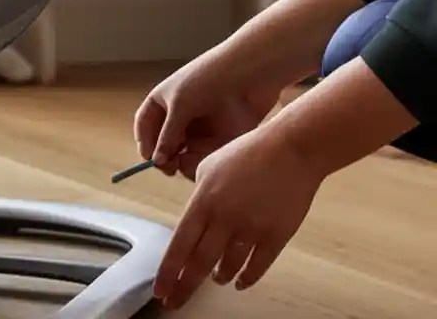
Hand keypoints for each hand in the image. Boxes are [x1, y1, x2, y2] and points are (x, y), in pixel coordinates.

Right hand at [135, 51, 282, 178]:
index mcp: (162, 102)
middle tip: (170, 169)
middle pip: (163, 143)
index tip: (150, 160)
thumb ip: (167, 135)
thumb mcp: (181, 106)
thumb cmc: (207, 81)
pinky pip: (204, 154)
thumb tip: (156, 162)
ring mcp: (198, 126)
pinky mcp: (217, 136)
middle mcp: (177, 115)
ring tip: (189, 163)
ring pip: (183, 151)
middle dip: (165, 156)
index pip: (145, 127)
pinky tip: (205, 160)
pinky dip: (201, 160)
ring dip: (183, 160)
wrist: (248, 73)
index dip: (145, 143)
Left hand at [153, 128, 323, 309]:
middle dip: (184, 286)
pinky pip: (258, 266)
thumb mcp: (208, 167)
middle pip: (200, 262)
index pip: (179, 245)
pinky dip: (246, 277)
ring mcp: (251, 228)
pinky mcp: (276, 235)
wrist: (290, 149)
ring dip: (218, 276)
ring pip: (228, 266)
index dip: (168, 271)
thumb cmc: (247, 153)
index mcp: (203, 201)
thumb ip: (198, 196)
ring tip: (215, 279)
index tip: (160, 290)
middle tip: (175, 302)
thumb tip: (192, 220)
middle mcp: (224, 218)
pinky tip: (239, 281)